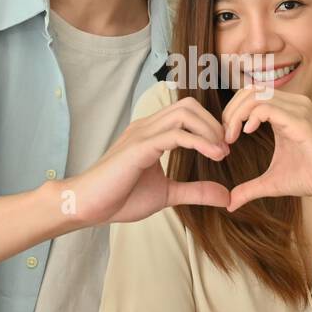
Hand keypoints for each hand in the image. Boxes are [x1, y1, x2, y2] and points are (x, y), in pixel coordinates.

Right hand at [66, 97, 231, 225]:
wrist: (86, 205)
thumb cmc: (119, 198)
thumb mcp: (167, 194)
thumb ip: (195, 191)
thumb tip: (225, 196)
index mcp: (150, 133)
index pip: (186, 112)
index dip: (210, 126)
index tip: (223, 150)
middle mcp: (146, 127)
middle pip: (188, 106)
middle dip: (213, 124)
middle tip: (225, 148)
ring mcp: (142, 134)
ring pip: (184, 114)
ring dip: (209, 130)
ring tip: (221, 152)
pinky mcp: (139, 147)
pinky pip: (176, 135)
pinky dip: (200, 142)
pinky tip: (213, 155)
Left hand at [221, 86, 311, 211]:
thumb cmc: (309, 178)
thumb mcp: (271, 183)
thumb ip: (249, 189)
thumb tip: (229, 204)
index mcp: (285, 112)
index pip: (251, 95)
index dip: (232, 112)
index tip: (225, 137)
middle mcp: (292, 105)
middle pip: (250, 90)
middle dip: (231, 110)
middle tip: (225, 136)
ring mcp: (298, 110)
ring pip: (256, 95)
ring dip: (237, 114)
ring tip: (231, 136)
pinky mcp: (301, 121)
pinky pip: (267, 107)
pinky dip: (250, 117)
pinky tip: (246, 133)